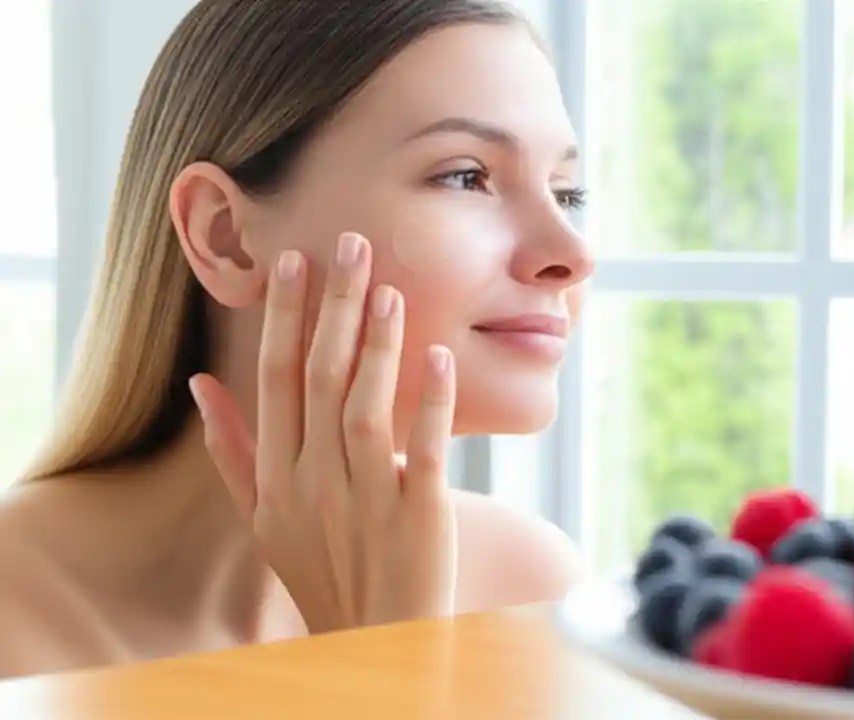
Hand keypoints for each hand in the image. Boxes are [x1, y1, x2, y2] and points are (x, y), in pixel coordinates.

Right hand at [188, 232, 457, 632]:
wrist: (374, 636)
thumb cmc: (319, 568)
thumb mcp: (261, 515)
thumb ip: (232, 448)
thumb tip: (202, 383)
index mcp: (276, 474)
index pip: (275, 379)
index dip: (285, 317)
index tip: (297, 261)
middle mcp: (314, 481)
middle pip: (319, 378)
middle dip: (335, 308)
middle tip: (353, 244)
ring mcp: (367, 497)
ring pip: (365, 407)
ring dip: (377, 345)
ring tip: (390, 288)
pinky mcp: (419, 515)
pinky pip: (424, 450)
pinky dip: (432, 403)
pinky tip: (442, 355)